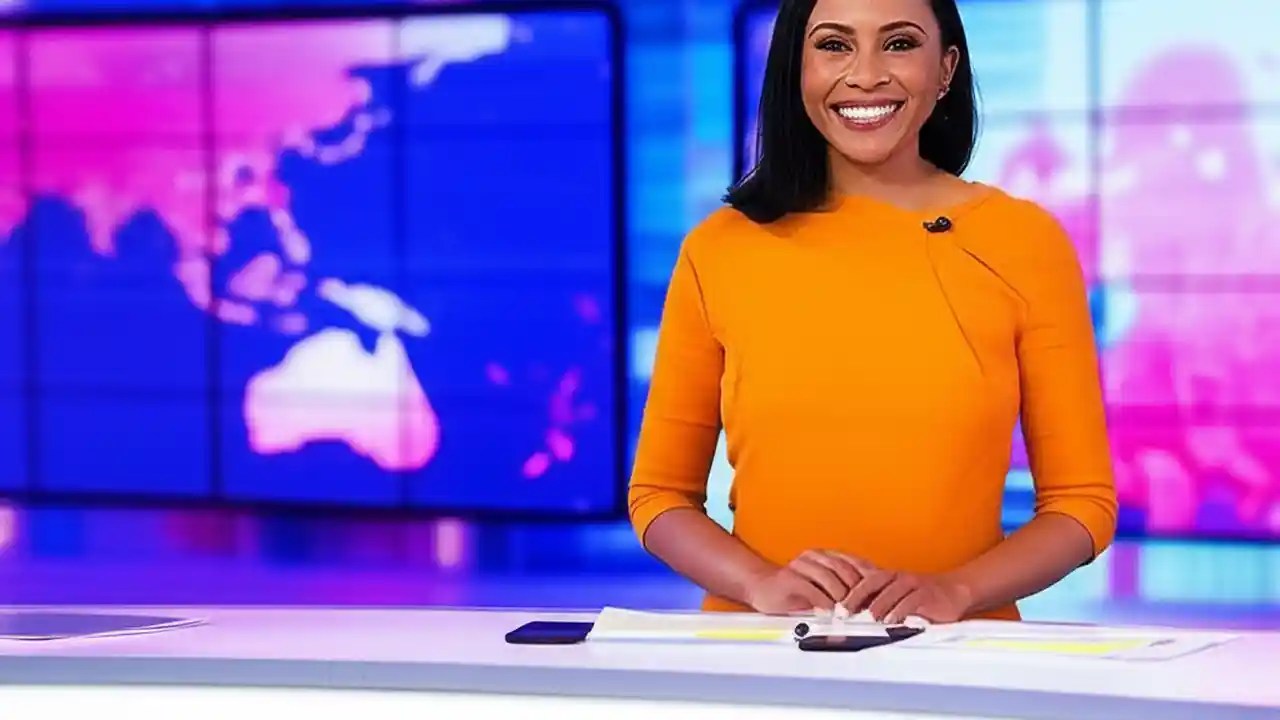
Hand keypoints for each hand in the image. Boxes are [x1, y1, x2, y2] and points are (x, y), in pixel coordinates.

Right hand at [743, 550, 866, 614]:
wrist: (761, 587)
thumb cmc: (794, 591)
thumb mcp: (824, 588)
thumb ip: (843, 589)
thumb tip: (869, 601)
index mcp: (826, 556)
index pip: (854, 562)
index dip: (868, 577)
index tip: (878, 593)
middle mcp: (814, 557)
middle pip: (844, 567)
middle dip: (857, 589)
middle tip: (865, 606)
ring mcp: (800, 565)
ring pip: (829, 575)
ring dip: (840, 595)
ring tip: (847, 611)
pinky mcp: (789, 578)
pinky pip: (810, 588)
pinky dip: (822, 601)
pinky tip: (828, 611)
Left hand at [843, 570, 972, 623]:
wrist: (954, 590)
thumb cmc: (920, 597)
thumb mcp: (898, 599)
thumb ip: (879, 605)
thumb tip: (854, 620)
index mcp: (888, 577)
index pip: (865, 582)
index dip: (850, 594)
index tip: (837, 608)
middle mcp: (898, 578)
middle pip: (874, 583)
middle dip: (858, 598)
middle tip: (845, 613)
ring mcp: (913, 583)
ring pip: (892, 590)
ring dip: (880, 604)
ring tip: (869, 618)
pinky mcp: (928, 593)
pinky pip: (912, 599)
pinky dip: (901, 609)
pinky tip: (893, 620)